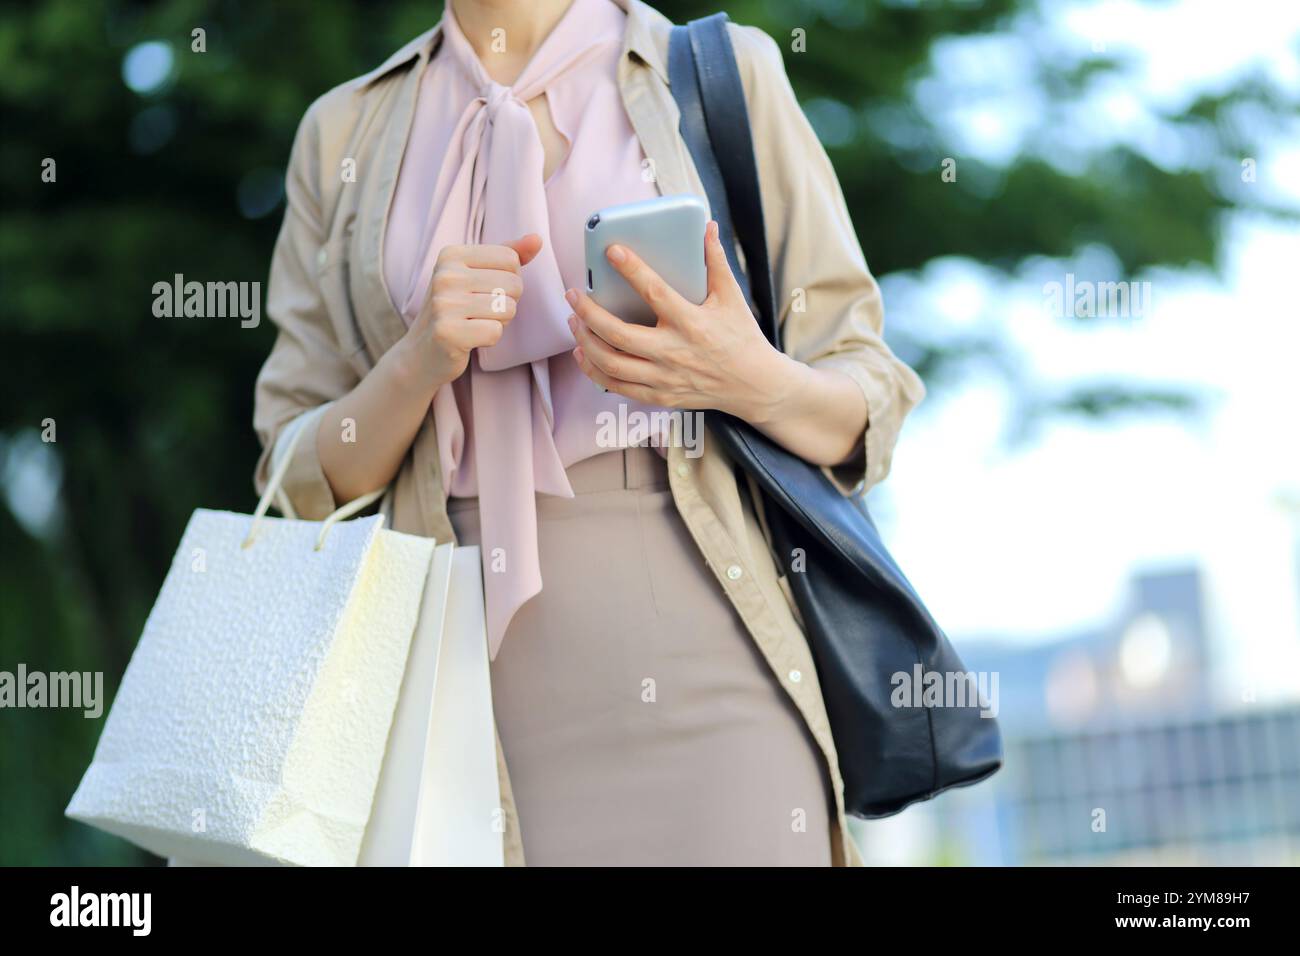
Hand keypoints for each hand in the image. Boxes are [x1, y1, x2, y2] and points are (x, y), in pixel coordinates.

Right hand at [391, 234, 542, 393]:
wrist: (422, 353)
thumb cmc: (456, 311)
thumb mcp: (477, 276)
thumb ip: (508, 255)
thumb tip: (537, 239)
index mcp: (451, 255)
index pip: (510, 258)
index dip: (509, 279)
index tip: (485, 291)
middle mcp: (445, 275)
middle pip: (513, 283)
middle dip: (507, 302)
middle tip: (480, 312)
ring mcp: (444, 304)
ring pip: (508, 308)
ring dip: (499, 321)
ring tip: (475, 324)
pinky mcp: (447, 332)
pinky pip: (495, 332)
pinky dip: (489, 339)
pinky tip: (470, 338)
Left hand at [565, 221, 794, 422]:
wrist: (754, 385)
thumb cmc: (741, 338)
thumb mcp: (731, 297)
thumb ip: (715, 262)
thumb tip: (707, 227)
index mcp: (692, 323)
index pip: (655, 292)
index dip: (632, 269)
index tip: (612, 251)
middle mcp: (675, 352)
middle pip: (619, 334)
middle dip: (589, 313)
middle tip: (573, 295)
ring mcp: (665, 377)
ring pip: (612, 363)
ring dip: (586, 341)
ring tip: (574, 321)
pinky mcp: (660, 395)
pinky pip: (617, 386)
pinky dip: (594, 370)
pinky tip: (584, 352)